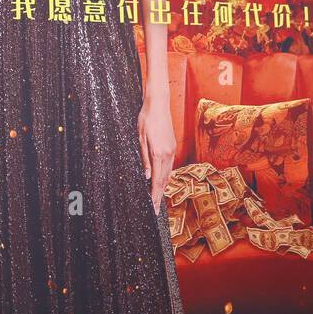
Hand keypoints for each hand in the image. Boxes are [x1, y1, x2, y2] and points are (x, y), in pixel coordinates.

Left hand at [138, 99, 176, 215]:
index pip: (156, 180)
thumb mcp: (140, 138)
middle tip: (155, 209)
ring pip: (168, 174)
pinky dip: (166, 177)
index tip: (153, 207)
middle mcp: (168, 154)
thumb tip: (146, 176)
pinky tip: (162, 181)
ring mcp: (172, 150)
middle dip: (159, 196)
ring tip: (158, 199)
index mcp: (159, 153)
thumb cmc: (146, 118)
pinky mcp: (172, 146)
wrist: (158, 104)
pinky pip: (170, 166)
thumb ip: (144, 159)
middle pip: (164, 180)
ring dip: (163, 188)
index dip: (155, 196)